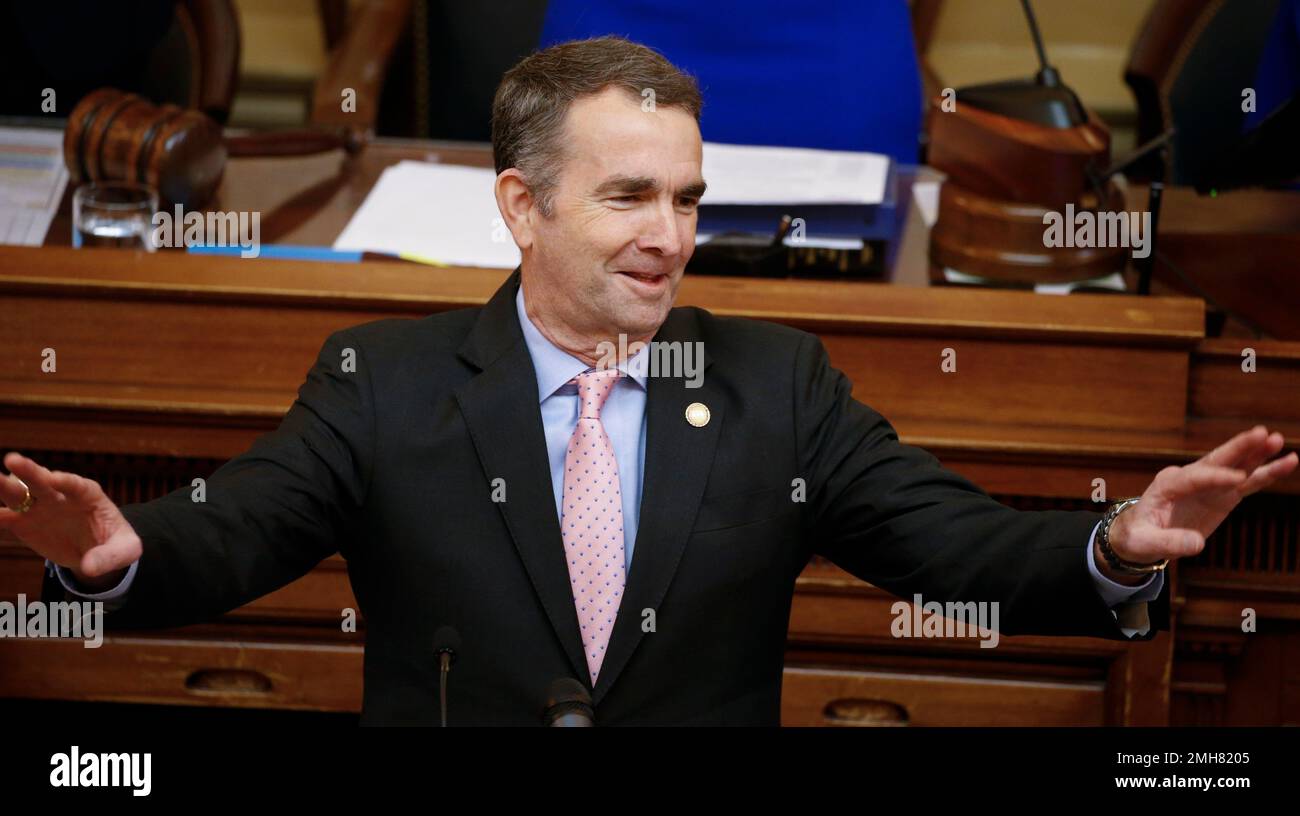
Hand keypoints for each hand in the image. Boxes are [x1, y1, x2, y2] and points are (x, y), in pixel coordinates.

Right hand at [0, 452, 141, 589]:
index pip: (77, 485)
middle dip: (29, 471)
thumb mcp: (125, 550)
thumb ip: (110, 556)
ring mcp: (40, 508)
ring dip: (3, 486)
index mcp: (89, 495)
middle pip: (43, 481)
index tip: (53, 478)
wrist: (96, 551)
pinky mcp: (24, 523)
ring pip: (19, 494)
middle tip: (12, 459)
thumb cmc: (115, 544)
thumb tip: (89, 567)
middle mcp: (60, 496)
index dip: (65, 481)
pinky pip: (6, 518)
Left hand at [1103, 426, 1296, 580]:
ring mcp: (1209, 484)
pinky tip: (1289, 461)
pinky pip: (1248, 481)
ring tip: (1278, 441)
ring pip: (1236, 466)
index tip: (1237, 480)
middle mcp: (1189, 478)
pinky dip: (1267, 473)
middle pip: (1216, 460)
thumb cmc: (1137, 537)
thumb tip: (1197, 544)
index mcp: (1166, 484)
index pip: (1193, 477)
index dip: (1215, 478)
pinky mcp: (1223, 494)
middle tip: (1261, 433)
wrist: (1141, 534)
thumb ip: (1169, 543)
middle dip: (1238, 448)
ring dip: (1257, 454)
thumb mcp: (1144, 543)